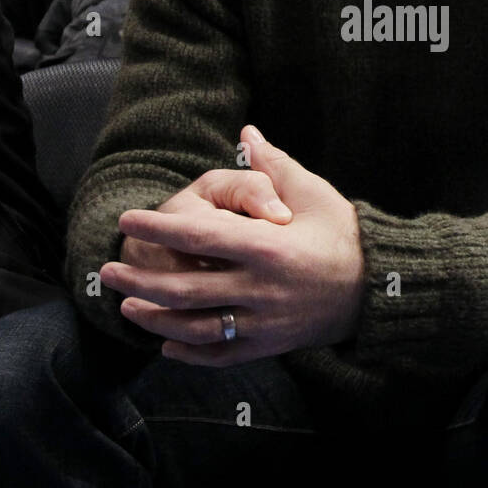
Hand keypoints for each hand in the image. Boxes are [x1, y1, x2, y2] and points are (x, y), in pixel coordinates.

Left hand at [100, 125, 365, 366]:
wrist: (378, 290)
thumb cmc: (343, 235)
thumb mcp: (313, 194)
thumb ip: (274, 166)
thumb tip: (246, 132)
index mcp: (268, 248)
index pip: (200, 236)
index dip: (158, 227)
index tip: (128, 220)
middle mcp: (261, 289)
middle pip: (185, 289)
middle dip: (140, 281)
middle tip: (108, 271)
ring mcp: (264, 323)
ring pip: (196, 327)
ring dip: (155, 318)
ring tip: (127, 305)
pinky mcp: (268, 346)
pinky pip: (220, 354)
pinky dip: (188, 351)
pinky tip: (165, 343)